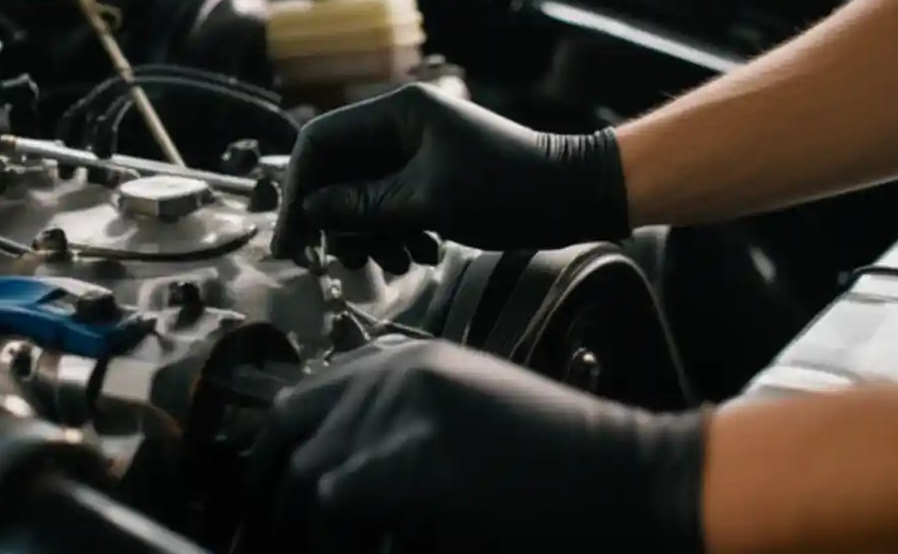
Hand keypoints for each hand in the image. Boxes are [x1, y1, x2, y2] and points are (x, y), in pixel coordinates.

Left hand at [241, 339, 706, 551]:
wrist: (633, 478)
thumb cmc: (567, 463)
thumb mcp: (475, 420)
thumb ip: (408, 429)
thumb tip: (343, 481)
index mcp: (411, 362)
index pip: (310, 396)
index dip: (278, 452)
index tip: (268, 498)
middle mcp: (392, 376)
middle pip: (288, 428)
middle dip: (267, 492)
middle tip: (263, 543)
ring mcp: (394, 414)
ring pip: (303, 479)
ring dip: (303, 532)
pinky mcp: (399, 464)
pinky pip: (331, 513)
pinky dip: (336, 547)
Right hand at [270, 83, 629, 271]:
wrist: (575, 197)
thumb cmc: (509, 189)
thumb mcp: (428, 200)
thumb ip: (364, 205)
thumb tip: (312, 211)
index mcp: (397, 111)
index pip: (320, 142)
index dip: (298, 191)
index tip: (292, 240)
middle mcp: (401, 124)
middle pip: (338, 171)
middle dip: (337, 220)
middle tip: (340, 263)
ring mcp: (416, 150)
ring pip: (363, 194)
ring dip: (369, 233)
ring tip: (394, 264)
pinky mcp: (431, 175)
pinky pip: (391, 204)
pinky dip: (395, 233)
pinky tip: (419, 255)